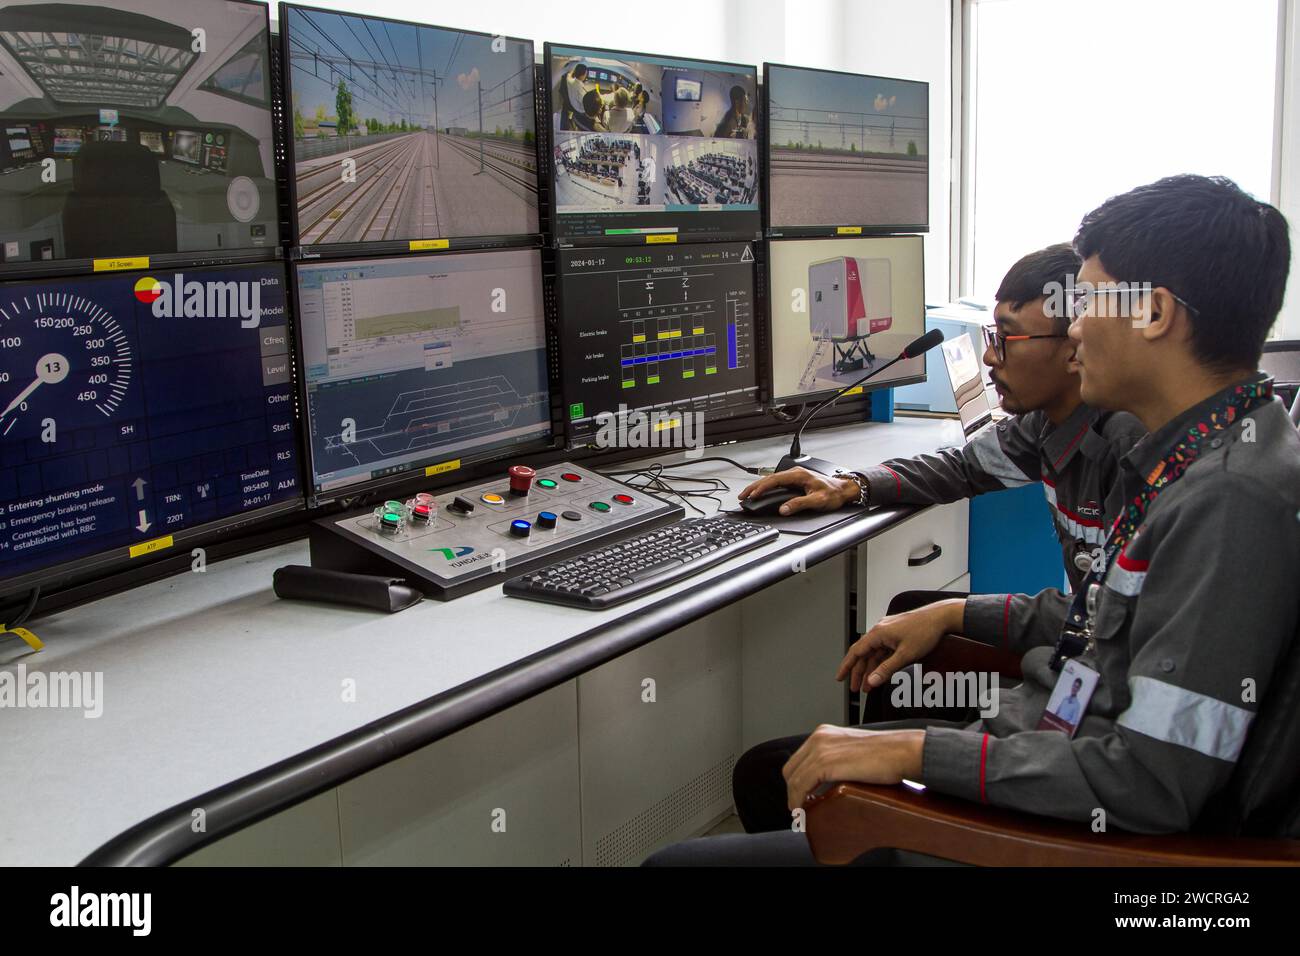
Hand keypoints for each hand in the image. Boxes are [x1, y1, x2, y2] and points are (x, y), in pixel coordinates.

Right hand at [737, 467, 856, 515]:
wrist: (843, 490)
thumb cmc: (833, 494)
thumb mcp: (817, 501)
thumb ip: (799, 504)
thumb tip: (784, 509)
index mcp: (798, 475)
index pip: (774, 480)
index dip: (761, 488)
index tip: (752, 495)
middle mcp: (795, 474)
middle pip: (769, 479)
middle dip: (754, 487)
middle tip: (743, 496)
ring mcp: (794, 477)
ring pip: (771, 480)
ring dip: (758, 487)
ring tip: (748, 495)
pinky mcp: (795, 481)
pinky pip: (776, 483)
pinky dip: (766, 487)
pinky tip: (761, 492)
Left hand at [783, 726, 924, 809]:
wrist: (902, 751)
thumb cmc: (887, 755)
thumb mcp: (853, 751)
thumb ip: (839, 759)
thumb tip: (832, 780)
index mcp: (824, 733)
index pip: (798, 760)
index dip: (796, 781)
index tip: (801, 796)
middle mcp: (818, 738)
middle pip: (791, 769)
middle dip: (792, 790)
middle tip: (800, 807)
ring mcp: (820, 749)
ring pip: (793, 779)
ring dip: (794, 799)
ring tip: (802, 813)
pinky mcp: (825, 763)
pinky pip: (800, 785)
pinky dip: (798, 800)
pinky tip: (804, 809)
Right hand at [835, 599, 965, 692]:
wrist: (941, 617)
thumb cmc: (925, 631)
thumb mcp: (905, 655)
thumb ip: (887, 669)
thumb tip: (871, 681)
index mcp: (878, 633)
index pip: (855, 652)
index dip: (846, 666)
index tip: (840, 678)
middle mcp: (880, 631)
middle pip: (863, 654)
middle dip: (858, 672)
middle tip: (855, 687)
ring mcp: (888, 632)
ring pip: (874, 653)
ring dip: (871, 669)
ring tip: (869, 686)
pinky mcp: (896, 634)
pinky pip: (883, 650)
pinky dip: (881, 662)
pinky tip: (881, 673)